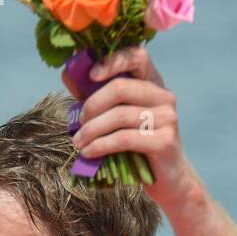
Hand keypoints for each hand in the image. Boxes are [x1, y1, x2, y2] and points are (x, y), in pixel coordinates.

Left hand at [61, 45, 201, 209]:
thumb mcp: (117, 119)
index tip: (90, 75)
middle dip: (91, 106)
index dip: (112, 61)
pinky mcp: (165, 141)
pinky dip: (101, 146)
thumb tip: (68, 75)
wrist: (168, 180)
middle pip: (120, 88)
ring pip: (119, 116)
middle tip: (78, 124)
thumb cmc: (137, 146)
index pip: (137, 56)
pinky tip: (89, 153)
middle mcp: (164, 96)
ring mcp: (167, 118)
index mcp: (153, 83)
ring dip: (91, 130)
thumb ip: (97, 97)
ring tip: (78, 143)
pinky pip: (124, 138)